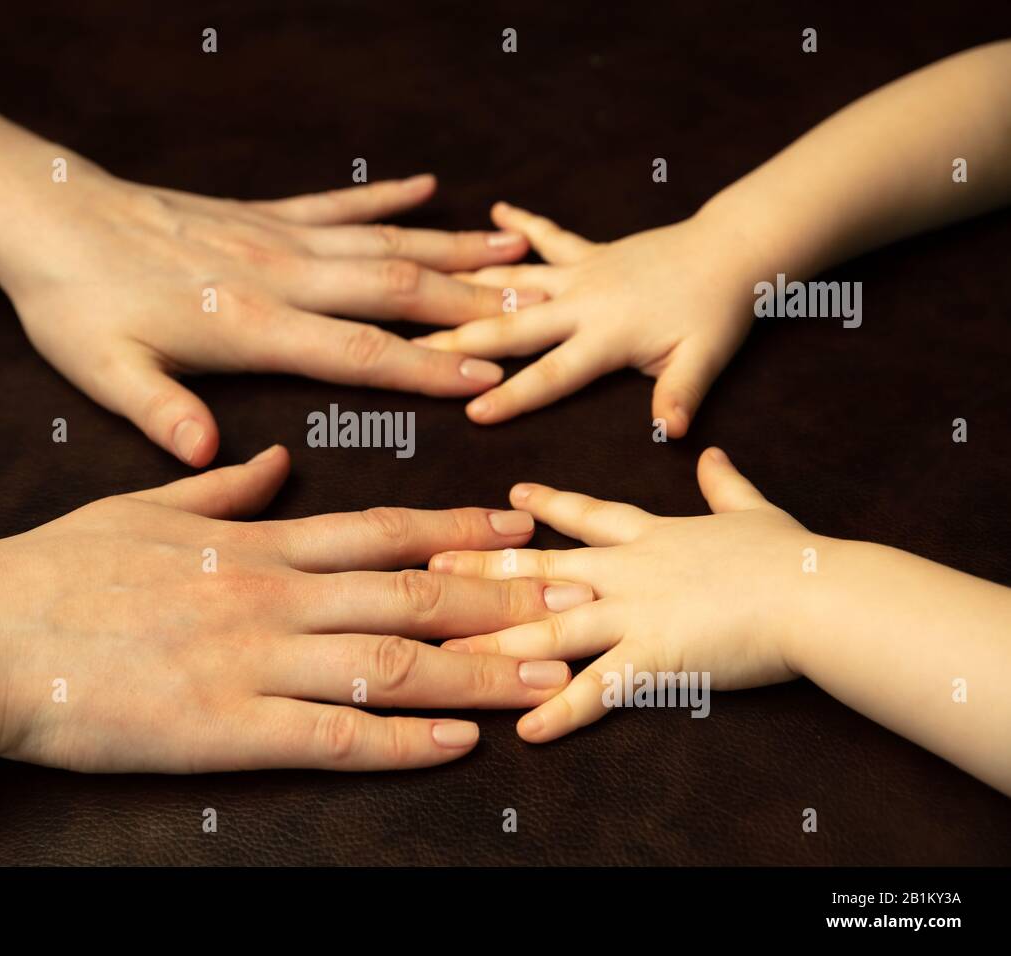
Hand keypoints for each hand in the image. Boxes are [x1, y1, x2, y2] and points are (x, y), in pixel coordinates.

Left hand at [0, 173, 544, 465]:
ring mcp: (274, 239)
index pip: (358, 351)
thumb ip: (162, 412)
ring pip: (381, 244)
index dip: (428, 367)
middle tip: (535, 312)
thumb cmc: (74, 303)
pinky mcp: (260, 215)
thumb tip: (210, 456)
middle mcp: (279, 275)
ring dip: (449, 252)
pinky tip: (427, 189)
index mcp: (251, 325)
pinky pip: (336, 205)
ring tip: (513, 254)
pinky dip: (385, 199)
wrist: (45, 214)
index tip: (490, 377)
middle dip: (468, 305)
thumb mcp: (106, 371)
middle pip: (392, 291)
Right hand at [0, 446, 574, 771]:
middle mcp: (272, 596)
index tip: (521, 527)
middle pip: (410, 594)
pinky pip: (334, 736)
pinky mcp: (225, 727)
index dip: (459, 529)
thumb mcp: (143, 507)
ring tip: (550, 672)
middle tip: (575, 598)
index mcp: (253, 542)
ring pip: (391, 662)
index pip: (381, 528)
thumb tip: (271, 464)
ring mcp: (253, 662)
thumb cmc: (53, 569)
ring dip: (478, 669)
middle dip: (501, 598)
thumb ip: (221, 489)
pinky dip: (403, 741)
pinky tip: (458, 743)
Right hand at [414, 202, 761, 435]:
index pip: (550, 375)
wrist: (733, 249)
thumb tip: (670, 433)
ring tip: (422, 286)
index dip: (511, 395)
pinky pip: (550, 238)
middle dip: (458, 339)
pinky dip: (522, 224)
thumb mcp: (705, 358)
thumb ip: (680, 394)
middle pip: (510, 326)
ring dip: (467, 285)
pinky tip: (494, 211)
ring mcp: (581, 273)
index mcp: (606, 336)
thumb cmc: (719, 310)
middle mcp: (581, 302)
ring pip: (514, 282)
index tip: (472, 413)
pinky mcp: (591, 253)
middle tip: (414, 347)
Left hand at [430, 448, 821, 741]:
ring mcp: (634, 614)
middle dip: (483, 572)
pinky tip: (525, 730)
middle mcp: (628, 572)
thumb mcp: (751, 508)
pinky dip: (560, 711)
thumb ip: (724, 483)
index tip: (509, 497)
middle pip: (540, 571)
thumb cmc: (792, 555)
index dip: (546, 507)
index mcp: (651, 537)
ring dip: (495, 643)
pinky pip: (597, 690)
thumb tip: (711, 451)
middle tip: (433, 569)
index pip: (586, 517)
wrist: (816, 592)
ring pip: (548, 629)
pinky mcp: (654, 657)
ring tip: (446, 653)